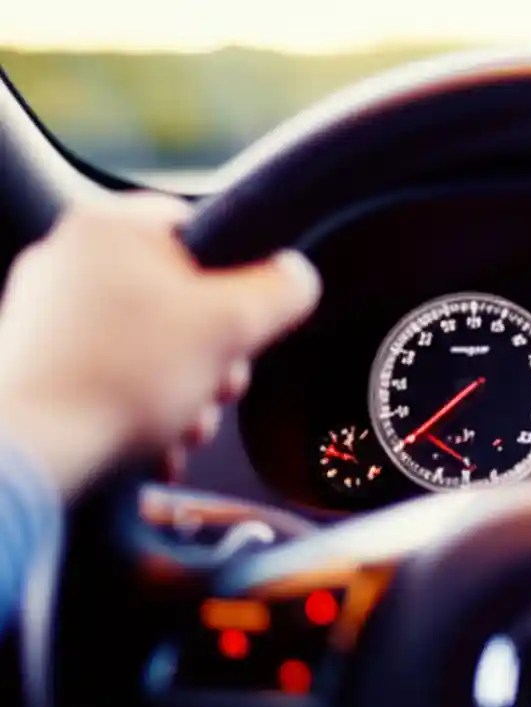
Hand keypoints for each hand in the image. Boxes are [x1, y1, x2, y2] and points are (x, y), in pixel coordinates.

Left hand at [0, 194, 320, 496]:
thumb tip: (298, 276)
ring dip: (182, 389)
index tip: (243, 327)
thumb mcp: (233, 326)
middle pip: (178, 295)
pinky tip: (153, 441)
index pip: (203, 232)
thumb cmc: (121, 381)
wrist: (31, 453)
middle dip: (211, 355)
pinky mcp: (33, 359)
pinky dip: (139, 406)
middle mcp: (68, 256)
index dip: (237, 283)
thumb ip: (282, 290)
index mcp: (112, 226)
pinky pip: (108, 372)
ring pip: (146, 342)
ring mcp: (43, 309)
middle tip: (217, 386)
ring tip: (184, 424)